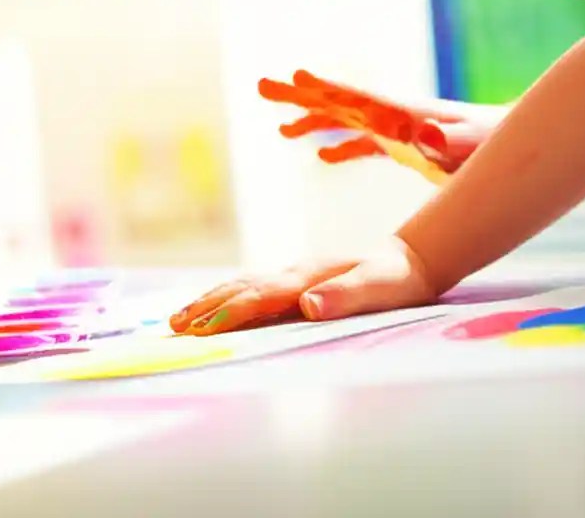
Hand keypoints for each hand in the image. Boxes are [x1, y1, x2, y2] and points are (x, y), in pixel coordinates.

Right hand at [169, 238, 438, 335]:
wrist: (410, 257)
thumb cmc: (397, 278)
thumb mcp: (380, 289)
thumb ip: (344, 297)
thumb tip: (307, 306)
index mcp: (307, 277)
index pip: (259, 296)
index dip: (228, 313)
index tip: (200, 328)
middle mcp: (294, 273)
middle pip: (239, 288)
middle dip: (205, 307)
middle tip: (173, 326)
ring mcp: (292, 275)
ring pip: (241, 285)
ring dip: (209, 301)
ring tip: (180, 318)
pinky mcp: (296, 281)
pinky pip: (252, 288)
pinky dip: (226, 297)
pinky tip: (215, 305)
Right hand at [259, 69, 497, 175]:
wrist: (524, 141)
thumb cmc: (499, 148)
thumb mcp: (472, 147)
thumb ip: (444, 140)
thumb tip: (421, 131)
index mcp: (406, 114)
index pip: (359, 99)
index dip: (327, 90)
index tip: (294, 77)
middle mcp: (397, 115)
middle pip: (342, 103)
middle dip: (303, 96)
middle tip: (263, 86)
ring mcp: (401, 128)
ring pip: (348, 121)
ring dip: (315, 121)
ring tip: (281, 127)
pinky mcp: (409, 144)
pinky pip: (366, 143)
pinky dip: (342, 146)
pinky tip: (323, 155)